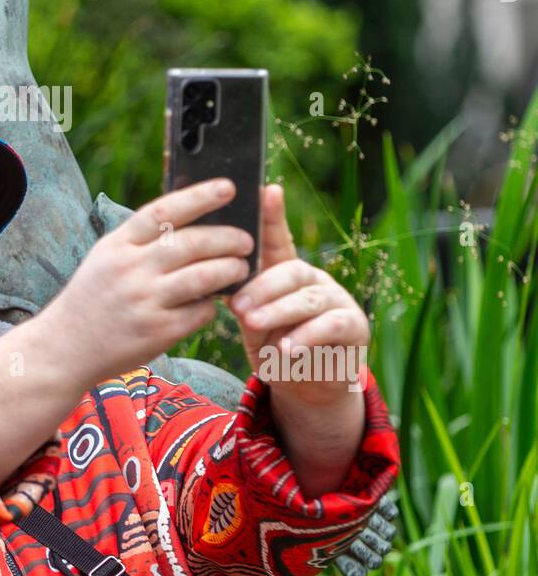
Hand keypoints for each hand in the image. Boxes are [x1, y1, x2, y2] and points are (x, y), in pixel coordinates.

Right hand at [34, 177, 253, 388]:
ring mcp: (144, 301)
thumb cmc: (93, 297)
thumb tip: (193, 221)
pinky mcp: (157, 332)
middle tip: (247, 240)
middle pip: (191, 243)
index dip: (199, 196)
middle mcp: (130, 269)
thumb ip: (141, 240)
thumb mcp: (106, 257)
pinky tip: (214, 302)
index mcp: (118, 244)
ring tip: (241, 268)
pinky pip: (199, 312)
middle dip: (228, 238)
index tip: (228, 187)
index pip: (163, 211)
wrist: (65, 347)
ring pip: (203, 276)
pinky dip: (212, 305)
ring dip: (230, 270)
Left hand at [228, 184, 369, 398]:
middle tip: (239, 307)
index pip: (278, 240)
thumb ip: (244, 302)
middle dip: (262, 288)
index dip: (273, 215)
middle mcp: (314, 279)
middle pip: (291, 271)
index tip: (266, 189)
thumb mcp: (253, 324)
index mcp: (286, 272)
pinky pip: (330, 325)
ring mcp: (337, 299)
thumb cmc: (274, 345)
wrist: (305, 386)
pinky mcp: (354, 326)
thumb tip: (221, 282)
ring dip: (279, 311)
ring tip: (255, 325)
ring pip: (308, 299)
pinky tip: (287, 349)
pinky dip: (306, 336)